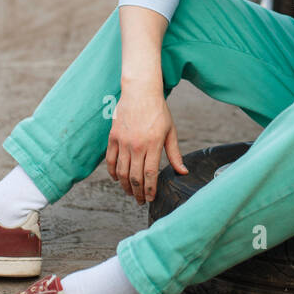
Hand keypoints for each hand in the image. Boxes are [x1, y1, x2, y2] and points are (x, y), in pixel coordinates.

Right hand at [106, 83, 188, 204]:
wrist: (140, 92)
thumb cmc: (158, 111)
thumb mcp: (170, 131)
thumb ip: (174, 154)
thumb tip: (182, 172)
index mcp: (152, 144)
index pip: (150, 174)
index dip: (150, 190)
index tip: (151, 199)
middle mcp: (136, 145)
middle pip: (135, 177)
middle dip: (138, 192)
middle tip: (140, 201)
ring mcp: (123, 142)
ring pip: (121, 171)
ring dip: (125, 186)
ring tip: (130, 193)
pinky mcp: (113, 137)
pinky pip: (110, 160)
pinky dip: (113, 172)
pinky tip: (118, 179)